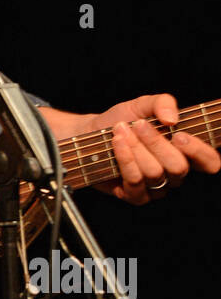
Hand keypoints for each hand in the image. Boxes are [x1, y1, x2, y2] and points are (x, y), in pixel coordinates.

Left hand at [79, 94, 219, 203]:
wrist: (89, 133)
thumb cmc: (121, 120)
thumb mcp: (143, 104)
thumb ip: (162, 103)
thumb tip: (172, 118)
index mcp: (185, 152)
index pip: (210, 162)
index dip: (199, 151)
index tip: (178, 134)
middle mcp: (174, 173)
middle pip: (179, 167)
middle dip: (156, 143)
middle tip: (139, 125)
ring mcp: (156, 187)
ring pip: (155, 173)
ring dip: (135, 148)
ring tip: (121, 131)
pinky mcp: (135, 195)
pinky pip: (135, 182)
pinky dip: (124, 159)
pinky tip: (117, 143)